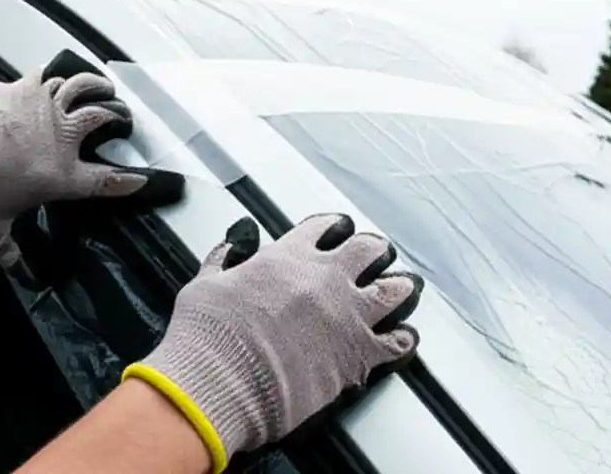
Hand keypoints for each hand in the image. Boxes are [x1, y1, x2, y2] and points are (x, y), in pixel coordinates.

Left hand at [0, 49, 183, 267]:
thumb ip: (10, 253)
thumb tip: (25, 278)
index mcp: (59, 176)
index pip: (107, 181)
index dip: (130, 182)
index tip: (144, 180)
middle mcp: (60, 137)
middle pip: (102, 119)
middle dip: (117, 117)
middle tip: (122, 118)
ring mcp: (43, 106)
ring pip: (82, 88)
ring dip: (96, 87)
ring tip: (105, 89)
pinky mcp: (21, 87)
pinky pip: (48, 77)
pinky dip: (57, 78)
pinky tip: (55, 80)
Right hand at [123, 214, 422, 473]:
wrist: (218, 384)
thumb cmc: (207, 338)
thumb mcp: (205, 284)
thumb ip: (226, 256)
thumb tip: (238, 238)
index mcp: (288, 257)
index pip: (324, 227)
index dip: (334, 227)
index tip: (339, 230)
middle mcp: (325, 280)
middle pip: (369, 251)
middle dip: (375, 252)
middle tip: (377, 256)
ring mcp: (347, 316)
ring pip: (394, 291)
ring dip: (400, 288)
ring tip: (405, 288)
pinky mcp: (357, 355)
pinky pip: (396, 342)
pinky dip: (403, 340)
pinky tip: (405, 338)